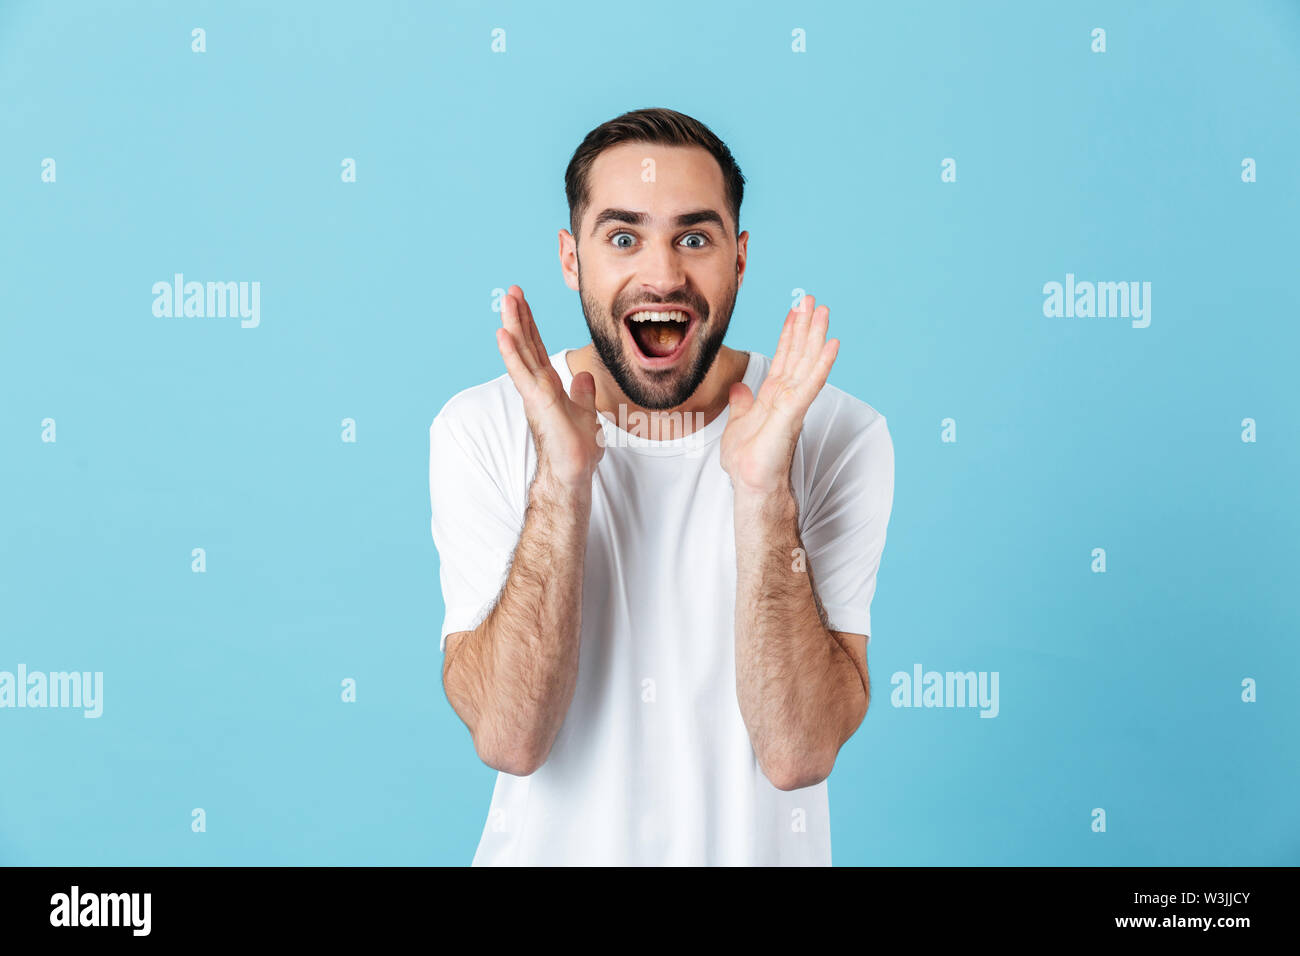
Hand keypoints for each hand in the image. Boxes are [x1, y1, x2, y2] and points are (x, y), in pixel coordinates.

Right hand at [497, 285, 604, 489]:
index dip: (530, 324)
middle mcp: (538, 386)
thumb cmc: (577, 449)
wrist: (574, 472)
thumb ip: (583, 392)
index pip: (537, 348)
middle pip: (526, 345)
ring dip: (513, 326)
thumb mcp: (586, 412)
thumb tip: (585, 374)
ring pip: (521, 353)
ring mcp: (535, 393)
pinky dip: (512, 353)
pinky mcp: (536, 402)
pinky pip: (522, 373)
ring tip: (507, 301)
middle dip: (519, 316)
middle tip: (512, 290)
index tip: (523, 301)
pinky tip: (503, 333)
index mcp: (549, 386)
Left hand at [720, 294, 838, 497]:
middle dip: (805, 325)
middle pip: (798, 353)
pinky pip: (810, 384)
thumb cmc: (748, 462)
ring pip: (807, 362)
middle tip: (812, 298)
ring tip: (823, 310)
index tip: (795, 310)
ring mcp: (793, 403)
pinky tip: (832, 345)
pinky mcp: (794, 413)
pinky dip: (821, 364)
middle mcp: (787, 396)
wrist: (751, 486)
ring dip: (816, 335)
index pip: (783, 357)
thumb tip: (739, 386)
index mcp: (773, 396)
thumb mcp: (738, 425)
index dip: (789, 333)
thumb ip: (742, 403)